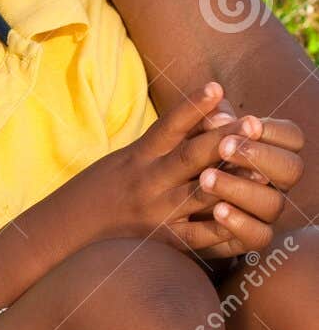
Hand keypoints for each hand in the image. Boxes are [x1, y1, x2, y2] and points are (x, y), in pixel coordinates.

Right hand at [94, 82, 293, 257]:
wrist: (69, 232)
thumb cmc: (101, 191)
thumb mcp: (126, 158)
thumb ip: (161, 143)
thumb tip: (202, 119)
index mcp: (137, 157)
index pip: (168, 126)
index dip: (193, 106)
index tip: (217, 88)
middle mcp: (148, 182)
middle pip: (191, 156)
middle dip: (224, 138)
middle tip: (252, 121)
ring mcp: (157, 212)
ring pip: (201, 193)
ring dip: (233, 180)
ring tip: (262, 169)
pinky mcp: (165, 241)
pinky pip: (201, 236)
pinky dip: (225, 228)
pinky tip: (247, 219)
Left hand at [191, 98, 303, 257]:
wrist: (159, 198)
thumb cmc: (183, 153)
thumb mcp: (191, 133)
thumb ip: (205, 122)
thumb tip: (219, 118)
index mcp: (269, 149)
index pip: (292, 138)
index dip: (273, 131)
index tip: (247, 122)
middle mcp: (274, 181)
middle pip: (291, 170)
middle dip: (258, 156)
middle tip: (224, 147)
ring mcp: (263, 210)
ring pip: (273, 204)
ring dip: (240, 188)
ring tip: (205, 178)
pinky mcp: (247, 237)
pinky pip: (258, 237)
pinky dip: (239, 224)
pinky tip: (217, 211)